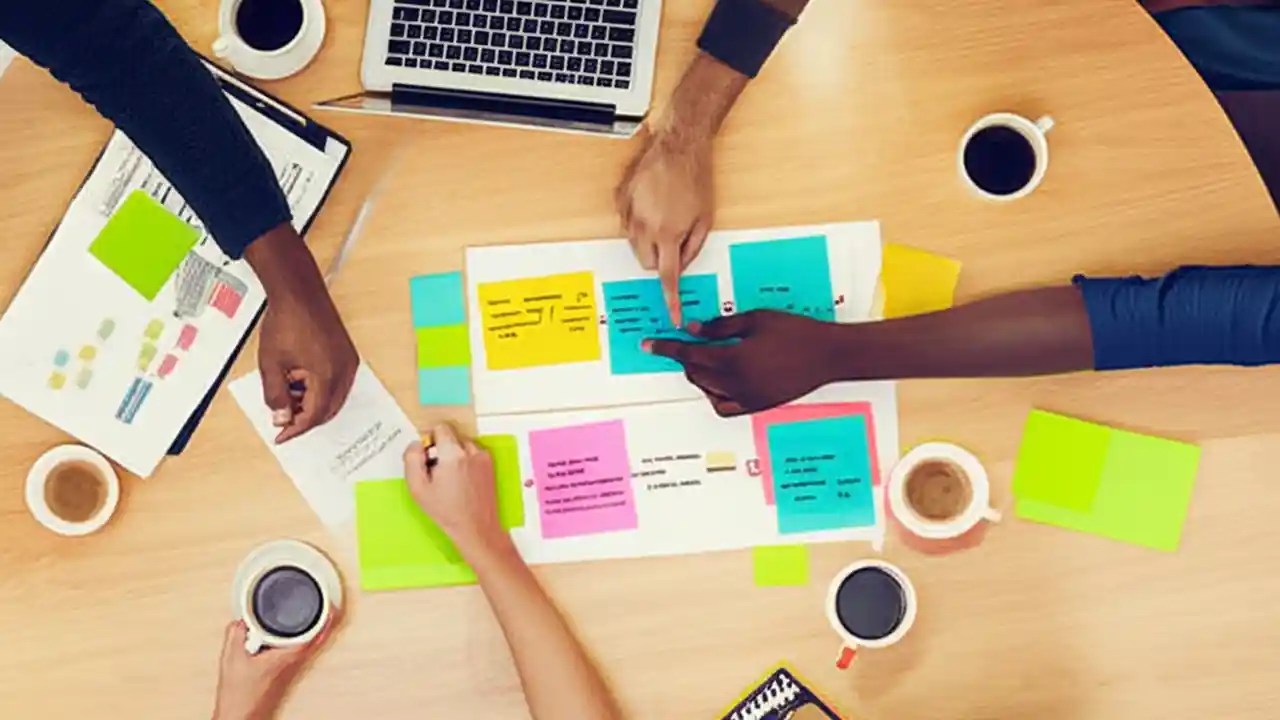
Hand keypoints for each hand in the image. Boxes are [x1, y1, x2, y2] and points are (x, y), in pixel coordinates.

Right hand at [211, 609, 339, 719]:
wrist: (239, 716)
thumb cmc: (239, 695)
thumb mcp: (232, 657)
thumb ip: (235, 634)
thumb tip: (240, 621)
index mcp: (286, 657)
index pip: (314, 636)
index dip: (324, 621)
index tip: (330, 608)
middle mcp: (292, 664)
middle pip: (314, 640)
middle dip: (320, 623)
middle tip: (325, 608)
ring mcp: (290, 670)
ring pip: (306, 646)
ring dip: (309, 632)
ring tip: (312, 616)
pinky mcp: (284, 674)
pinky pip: (296, 653)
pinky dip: (296, 642)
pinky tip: (289, 637)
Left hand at [246, 225, 358, 443]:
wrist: (299, 292)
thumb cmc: (286, 321)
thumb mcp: (272, 364)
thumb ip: (276, 395)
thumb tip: (282, 417)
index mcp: (327, 375)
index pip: (315, 415)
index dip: (297, 428)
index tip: (281, 434)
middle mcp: (344, 370)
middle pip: (329, 410)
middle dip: (306, 418)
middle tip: (284, 421)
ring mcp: (349, 361)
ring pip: (334, 397)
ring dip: (313, 403)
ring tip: (288, 398)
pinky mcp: (347, 353)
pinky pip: (338, 383)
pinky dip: (320, 390)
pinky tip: (301, 383)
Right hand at [404, 423, 509, 558]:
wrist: (476, 527)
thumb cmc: (445, 510)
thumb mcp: (418, 488)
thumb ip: (412, 459)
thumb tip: (418, 443)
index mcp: (452, 454)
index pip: (441, 427)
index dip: (431, 440)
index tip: (429, 457)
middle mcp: (471, 451)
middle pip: (452, 436)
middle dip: (442, 449)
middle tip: (438, 473)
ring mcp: (483, 457)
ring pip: (463, 445)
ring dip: (455, 455)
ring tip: (452, 480)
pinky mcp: (491, 465)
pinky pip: (474, 454)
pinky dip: (467, 461)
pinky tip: (463, 481)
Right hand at [616, 127, 713, 324]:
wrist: (679, 146)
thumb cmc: (695, 178)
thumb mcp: (705, 219)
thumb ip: (692, 248)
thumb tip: (681, 267)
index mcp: (667, 234)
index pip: (667, 277)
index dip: (670, 300)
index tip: (673, 315)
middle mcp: (644, 227)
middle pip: (647, 263)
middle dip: (661, 260)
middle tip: (675, 240)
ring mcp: (629, 213)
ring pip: (635, 245)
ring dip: (649, 241)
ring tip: (665, 215)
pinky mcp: (620, 201)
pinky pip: (627, 224)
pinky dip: (639, 223)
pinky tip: (653, 205)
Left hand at [643, 311, 840, 415]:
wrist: (828, 354)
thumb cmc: (795, 331)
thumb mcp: (755, 319)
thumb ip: (720, 326)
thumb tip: (692, 329)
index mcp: (733, 360)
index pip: (688, 355)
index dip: (665, 348)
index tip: (648, 344)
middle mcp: (737, 384)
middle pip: (695, 373)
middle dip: (687, 357)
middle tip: (691, 341)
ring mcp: (747, 399)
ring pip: (708, 389)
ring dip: (700, 373)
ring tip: (709, 356)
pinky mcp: (758, 405)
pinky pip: (724, 406)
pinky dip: (715, 394)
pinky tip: (720, 380)